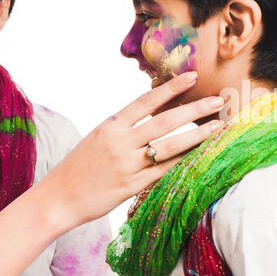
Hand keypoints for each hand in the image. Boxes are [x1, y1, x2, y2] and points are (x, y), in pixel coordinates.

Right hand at [39, 72, 223, 228]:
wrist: (57, 198)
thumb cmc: (76, 169)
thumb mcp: (96, 139)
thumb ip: (122, 129)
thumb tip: (153, 116)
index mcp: (109, 126)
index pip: (146, 101)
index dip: (171, 88)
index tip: (192, 77)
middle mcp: (119, 143)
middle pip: (164, 122)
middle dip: (195, 109)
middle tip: (219, 101)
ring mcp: (127, 165)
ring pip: (169, 146)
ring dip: (197, 135)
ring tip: (218, 127)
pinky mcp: (131, 186)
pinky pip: (163, 171)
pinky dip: (183, 161)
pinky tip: (200, 155)